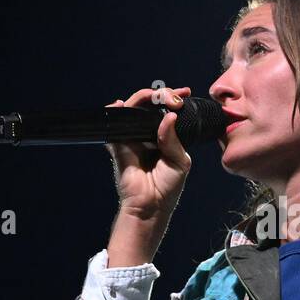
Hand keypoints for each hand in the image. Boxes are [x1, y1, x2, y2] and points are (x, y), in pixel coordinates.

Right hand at [104, 85, 191, 216]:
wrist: (150, 206)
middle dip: (160, 95)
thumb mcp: (179, 161)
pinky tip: (121, 105)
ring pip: (133, 110)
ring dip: (142, 99)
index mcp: (164, 138)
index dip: (174, 100)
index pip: (167, 113)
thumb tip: (168, 117)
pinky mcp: (118, 146)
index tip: (185, 93)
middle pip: (149, 107)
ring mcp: (132, 139)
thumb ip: (173, 139)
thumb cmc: (167, 187)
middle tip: (172, 97)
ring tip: (156, 98)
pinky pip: (114, 126)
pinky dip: (115, 112)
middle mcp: (147, 135)